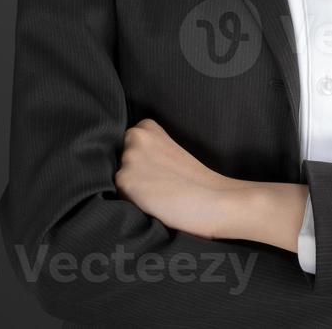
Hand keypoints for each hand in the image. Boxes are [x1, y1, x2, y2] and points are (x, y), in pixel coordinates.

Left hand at [115, 119, 241, 239]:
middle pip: (118, 162)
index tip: (157, 170)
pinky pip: (119, 196)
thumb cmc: (196, 180)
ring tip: (157, 195)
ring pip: (118, 179)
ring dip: (131, 189)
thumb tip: (126, 164)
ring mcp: (128, 159)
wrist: (213, 199)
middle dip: (131, 173)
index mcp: (146, 127)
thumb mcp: (170, 151)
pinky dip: (132, 202)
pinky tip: (153, 204)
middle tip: (157, 185)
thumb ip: (148, 149)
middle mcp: (134, 138)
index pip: (125, 147)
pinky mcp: (125, 180)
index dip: (139, 161)